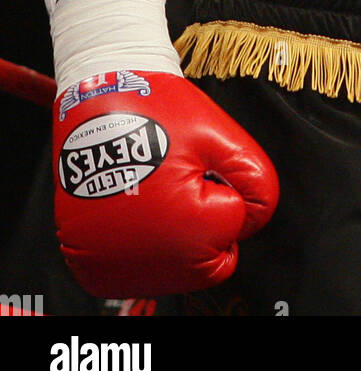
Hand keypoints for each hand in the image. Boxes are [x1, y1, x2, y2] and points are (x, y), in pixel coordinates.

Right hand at [53, 69, 278, 295]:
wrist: (94, 98)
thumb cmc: (156, 110)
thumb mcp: (220, 135)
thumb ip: (255, 179)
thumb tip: (256, 215)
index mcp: (191, 232)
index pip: (235, 223)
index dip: (220, 184)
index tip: (193, 161)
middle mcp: (154, 264)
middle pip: (211, 257)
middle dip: (203, 218)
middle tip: (173, 175)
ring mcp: (119, 271)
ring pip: (177, 268)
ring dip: (174, 237)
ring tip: (151, 189)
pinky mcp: (94, 272)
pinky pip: (139, 272)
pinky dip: (142, 246)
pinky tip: (131, 208)